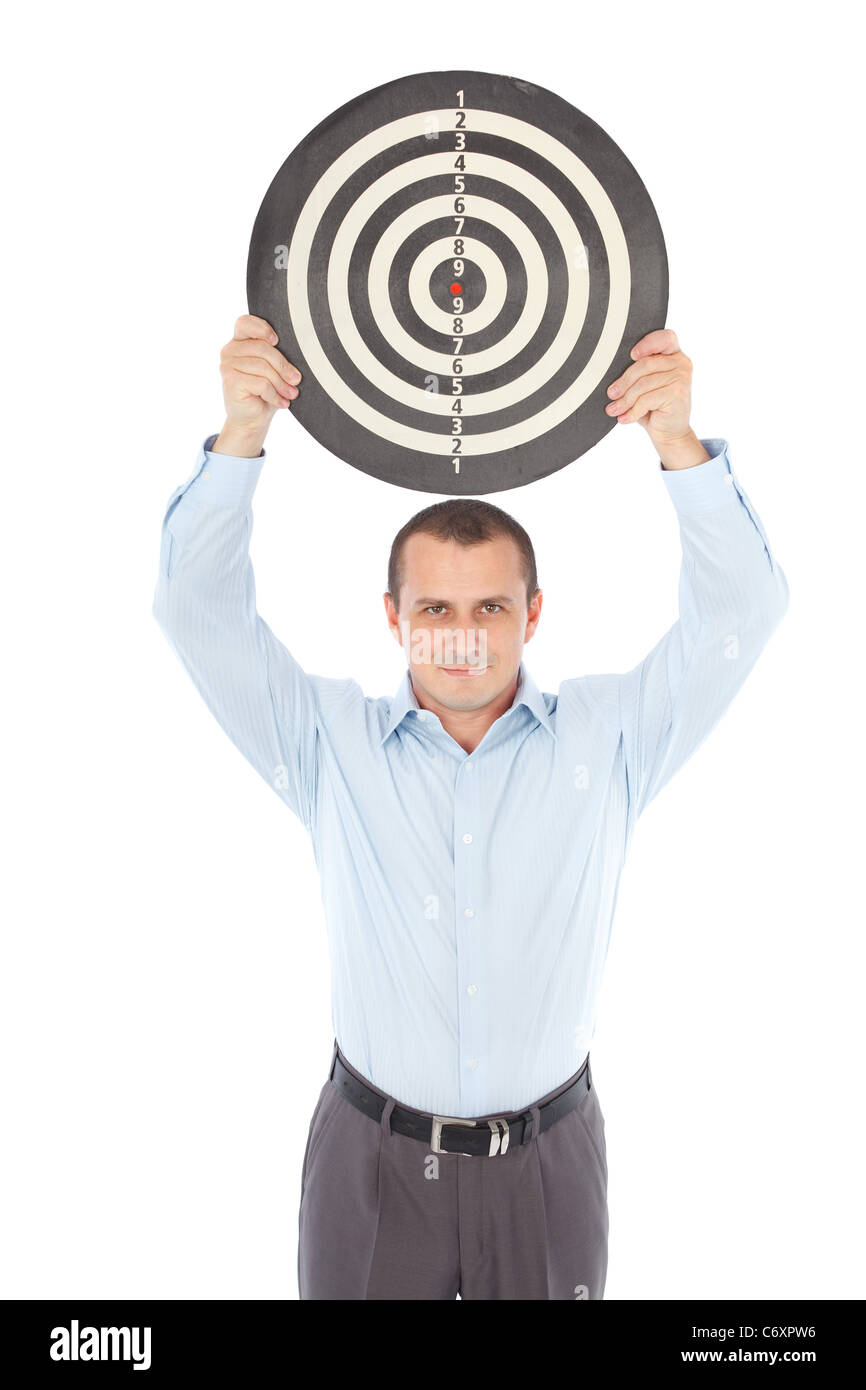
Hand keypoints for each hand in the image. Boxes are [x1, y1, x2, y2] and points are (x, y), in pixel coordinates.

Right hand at [212, 314, 301, 455]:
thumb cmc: (264, 393)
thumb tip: (300, 353)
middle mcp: (229, 351)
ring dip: (281, 383)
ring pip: (264, 367)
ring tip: (291, 394)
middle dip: (284, 366)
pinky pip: (261, 383)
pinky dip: (275, 394)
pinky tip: (281, 402)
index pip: (245, 323)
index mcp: (239, 342)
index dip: (262, 328)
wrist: (251, 420)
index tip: (277, 341)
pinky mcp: (231, 381)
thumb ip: (277, 356)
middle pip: (263, 348)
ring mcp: (227, 365)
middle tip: (296, 380)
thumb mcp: (273, 370)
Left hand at [604, 327, 693, 446]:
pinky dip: (632, 411)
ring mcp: (682, 377)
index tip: (631, 355)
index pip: (664, 338)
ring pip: (643, 384)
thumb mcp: (645, 386)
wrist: (670, 432)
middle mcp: (681, 362)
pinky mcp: (678, 393)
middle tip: (611, 394)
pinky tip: (624, 418)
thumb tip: (608, 372)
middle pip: (645, 364)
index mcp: (673, 354)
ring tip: (613, 410)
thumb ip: (637, 373)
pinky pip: (647, 399)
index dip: (647, 343)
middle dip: (624, 381)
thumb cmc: (654, 406)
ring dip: (625, 400)